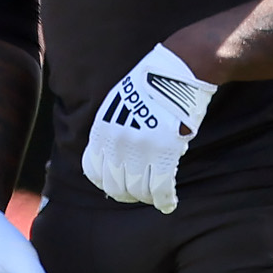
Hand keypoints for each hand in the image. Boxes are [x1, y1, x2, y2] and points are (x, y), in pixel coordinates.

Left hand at [80, 43, 217, 212]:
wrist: (179, 69)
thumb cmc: (151, 84)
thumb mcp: (117, 104)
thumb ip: (111, 130)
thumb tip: (112, 156)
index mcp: (102, 129)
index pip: (93, 170)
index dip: (105, 182)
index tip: (117, 184)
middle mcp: (117, 142)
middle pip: (115, 185)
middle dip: (127, 193)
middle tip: (138, 193)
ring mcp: (140, 149)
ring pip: (138, 190)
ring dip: (147, 197)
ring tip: (155, 196)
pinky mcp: (165, 152)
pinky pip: (160, 187)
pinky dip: (165, 199)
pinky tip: (169, 203)